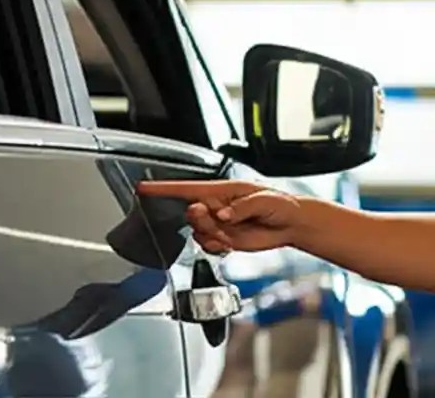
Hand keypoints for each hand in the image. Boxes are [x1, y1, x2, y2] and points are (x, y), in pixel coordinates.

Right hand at [136, 180, 301, 253]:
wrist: (291, 225)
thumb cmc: (281, 204)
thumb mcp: (265, 200)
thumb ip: (243, 207)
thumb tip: (223, 214)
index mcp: (222, 190)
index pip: (187, 188)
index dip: (163, 189)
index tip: (143, 187)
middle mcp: (216, 206)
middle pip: (191, 213)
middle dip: (201, 219)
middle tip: (221, 219)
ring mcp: (218, 224)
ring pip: (198, 232)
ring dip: (212, 235)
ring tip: (234, 231)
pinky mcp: (223, 239)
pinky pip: (208, 246)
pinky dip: (217, 246)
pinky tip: (232, 241)